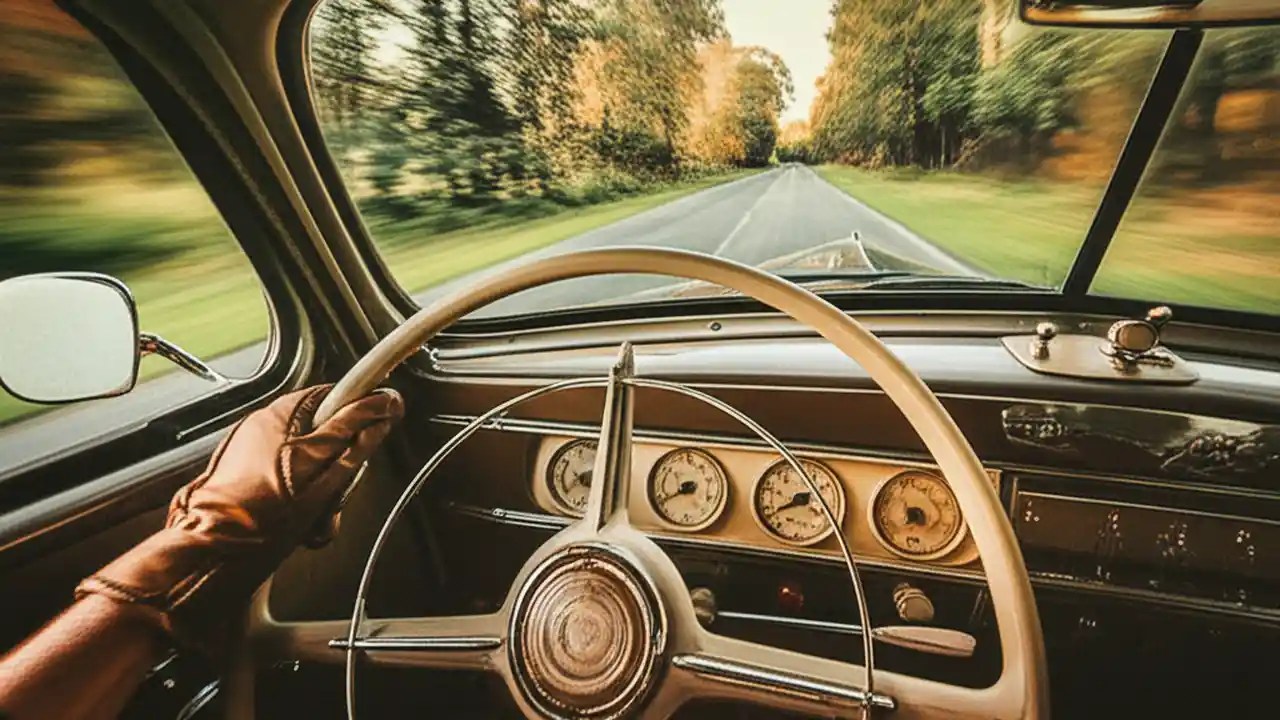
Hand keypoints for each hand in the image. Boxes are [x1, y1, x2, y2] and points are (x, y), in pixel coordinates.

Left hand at [75, 384, 403, 654]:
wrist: (216, 554)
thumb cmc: (262, 513)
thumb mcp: (324, 468)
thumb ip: (358, 432)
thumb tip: (386, 402)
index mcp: (284, 412)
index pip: (338, 397)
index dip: (360, 419)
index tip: (373, 437)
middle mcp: (268, 429)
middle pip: (330, 437)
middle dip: (342, 470)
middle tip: (336, 493)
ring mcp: (259, 457)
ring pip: (316, 467)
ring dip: (326, 496)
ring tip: (317, 518)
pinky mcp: (254, 484)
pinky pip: (295, 487)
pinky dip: (306, 508)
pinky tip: (303, 528)